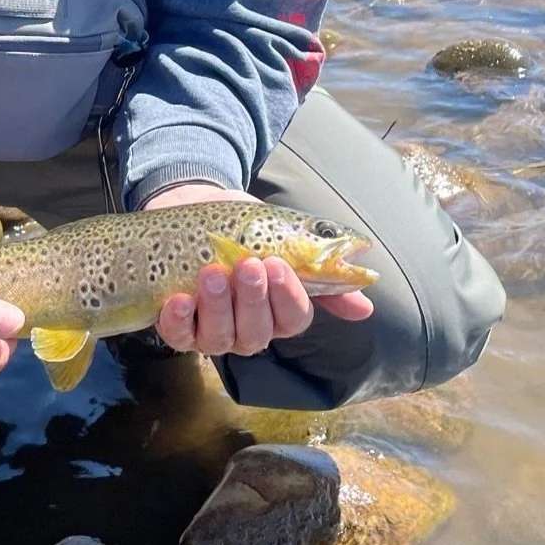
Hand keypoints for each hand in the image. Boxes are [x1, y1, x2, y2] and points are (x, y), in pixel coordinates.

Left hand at [145, 183, 373, 356]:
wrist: (196, 206)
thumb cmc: (243, 227)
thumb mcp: (281, 236)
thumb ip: (317, 268)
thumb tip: (366, 307)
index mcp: (279, 312)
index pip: (293, 318)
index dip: (288, 297)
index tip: (280, 266)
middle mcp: (248, 330)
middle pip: (258, 331)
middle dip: (253, 300)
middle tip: (248, 265)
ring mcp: (212, 333)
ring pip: (220, 338)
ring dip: (217, 307)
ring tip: (212, 273)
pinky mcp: (177, 328)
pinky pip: (179, 337)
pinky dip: (179, 321)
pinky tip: (181, 298)